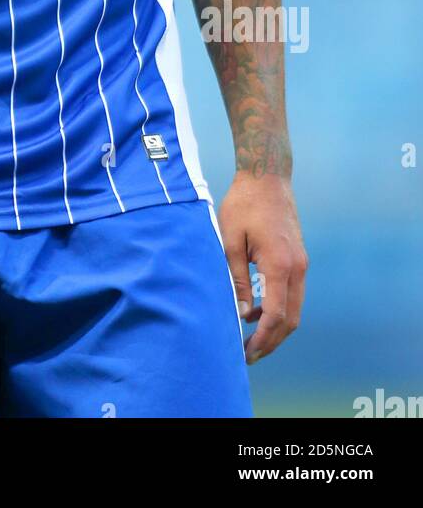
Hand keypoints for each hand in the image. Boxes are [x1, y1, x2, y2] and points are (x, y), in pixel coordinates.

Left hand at [218, 172, 306, 363]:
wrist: (267, 176)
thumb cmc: (243, 204)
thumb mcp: (230, 240)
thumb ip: (237, 278)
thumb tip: (241, 313)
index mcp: (279, 264)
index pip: (276, 314)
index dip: (263, 339)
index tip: (246, 353)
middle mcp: (297, 267)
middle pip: (290, 319)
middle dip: (271, 342)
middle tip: (248, 356)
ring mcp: (301, 263)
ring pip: (294, 308)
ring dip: (276, 327)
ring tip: (251, 339)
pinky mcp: (298, 259)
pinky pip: (292, 293)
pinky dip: (278, 309)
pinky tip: (256, 311)